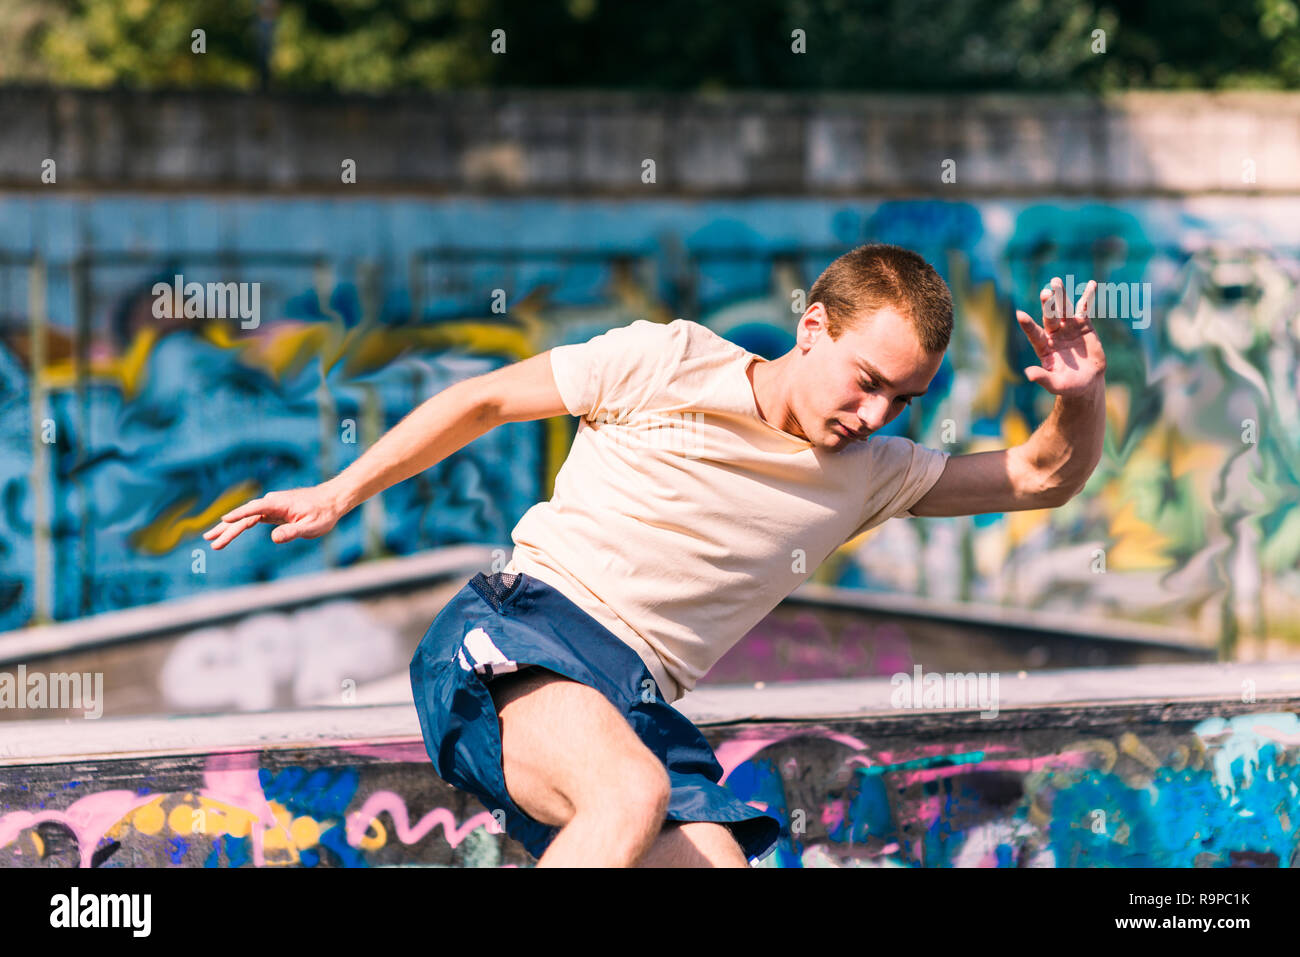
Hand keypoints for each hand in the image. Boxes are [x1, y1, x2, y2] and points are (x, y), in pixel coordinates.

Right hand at [203, 483, 347, 549]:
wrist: (332, 501)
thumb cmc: (323, 513)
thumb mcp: (311, 526)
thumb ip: (292, 531)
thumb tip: (274, 538)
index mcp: (278, 503)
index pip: (254, 509)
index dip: (238, 515)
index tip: (224, 520)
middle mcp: (271, 502)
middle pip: (245, 515)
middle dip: (227, 529)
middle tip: (211, 541)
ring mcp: (271, 507)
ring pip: (246, 518)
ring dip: (229, 528)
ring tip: (212, 539)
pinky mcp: (273, 513)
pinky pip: (252, 519)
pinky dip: (240, 526)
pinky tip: (229, 532)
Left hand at [1015, 277, 1106, 395]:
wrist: (1086, 381)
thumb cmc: (1068, 385)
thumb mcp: (1055, 384)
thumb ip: (1042, 378)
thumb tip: (1028, 373)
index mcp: (1044, 346)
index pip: (1034, 334)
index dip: (1027, 325)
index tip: (1019, 315)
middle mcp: (1053, 334)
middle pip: (1049, 317)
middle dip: (1047, 305)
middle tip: (1044, 292)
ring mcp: (1068, 327)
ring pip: (1064, 309)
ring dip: (1061, 296)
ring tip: (1056, 281)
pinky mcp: (1083, 324)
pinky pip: (1085, 308)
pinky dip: (1088, 297)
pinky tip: (1091, 284)